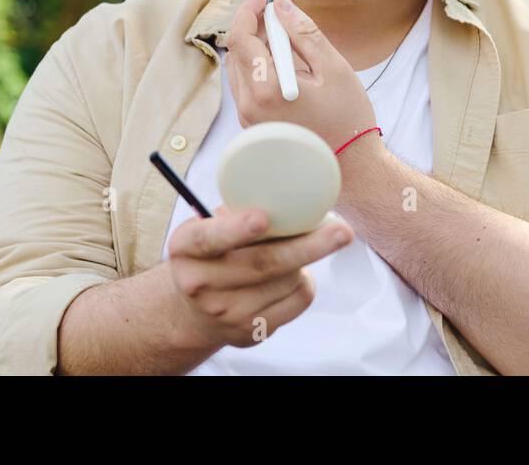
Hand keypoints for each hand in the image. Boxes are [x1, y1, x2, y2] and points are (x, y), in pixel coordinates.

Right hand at [166, 205, 353, 350]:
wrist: (193, 312)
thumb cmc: (213, 253)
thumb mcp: (209, 226)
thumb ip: (238, 212)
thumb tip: (292, 197)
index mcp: (185, 248)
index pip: (210, 238)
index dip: (237, 228)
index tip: (263, 218)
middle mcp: (200, 284)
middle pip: (262, 264)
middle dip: (307, 245)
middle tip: (342, 231)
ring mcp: (225, 313)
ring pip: (287, 280)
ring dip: (305, 259)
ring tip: (301, 245)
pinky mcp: (250, 332)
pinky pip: (297, 300)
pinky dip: (305, 282)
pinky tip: (294, 274)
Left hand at [224, 0, 378, 150]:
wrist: (350, 168)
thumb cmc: (347, 119)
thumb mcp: (333, 68)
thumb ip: (304, 33)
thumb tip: (282, 6)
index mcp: (266, 88)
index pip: (240, 37)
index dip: (249, 10)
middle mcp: (249, 105)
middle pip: (237, 52)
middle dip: (254, 27)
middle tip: (281, 17)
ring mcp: (249, 119)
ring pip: (239, 70)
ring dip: (257, 49)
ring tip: (289, 46)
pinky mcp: (254, 127)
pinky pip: (246, 87)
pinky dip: (259, 69)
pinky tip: (287, 71)